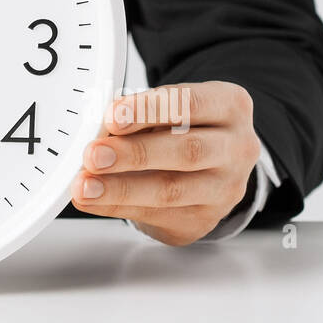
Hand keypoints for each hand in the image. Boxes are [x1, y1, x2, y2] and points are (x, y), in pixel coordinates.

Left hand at [69, 81, 260, 245]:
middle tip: (94, 154)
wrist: (214, 165)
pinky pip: (155, 214)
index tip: (111, 116)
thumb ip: (142, 114)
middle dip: (134, 154)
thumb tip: (98, 128)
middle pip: (186, 151)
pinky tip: (92, 199)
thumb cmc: (185, 126)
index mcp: (230, 106)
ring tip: (85, 185)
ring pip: (171, 190)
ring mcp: (224, 188)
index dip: (147, 109)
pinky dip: (116, 206)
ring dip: (120, 188)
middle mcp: (237, 148)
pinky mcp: (203, 219)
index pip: (190, 104)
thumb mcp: (172, 107)